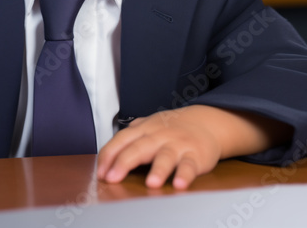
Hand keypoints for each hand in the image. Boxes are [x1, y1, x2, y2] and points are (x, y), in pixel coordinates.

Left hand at [97, 105, 221, 189]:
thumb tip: (107, 155)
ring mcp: (178, 145)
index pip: (122, 139)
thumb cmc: (172, 128)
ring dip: (158, 169)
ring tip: (151, 183)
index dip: (109, 155)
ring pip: (166, 156)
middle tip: (113, 178)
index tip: (101, 172)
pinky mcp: (195, 156)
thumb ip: (129, 137)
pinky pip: (189, 166)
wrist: (205, 122)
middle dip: (124, 162)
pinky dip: (185, 175)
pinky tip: (179, 184)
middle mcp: (160, 135)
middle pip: (140, 147)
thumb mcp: (148, 126)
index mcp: (145, 129)